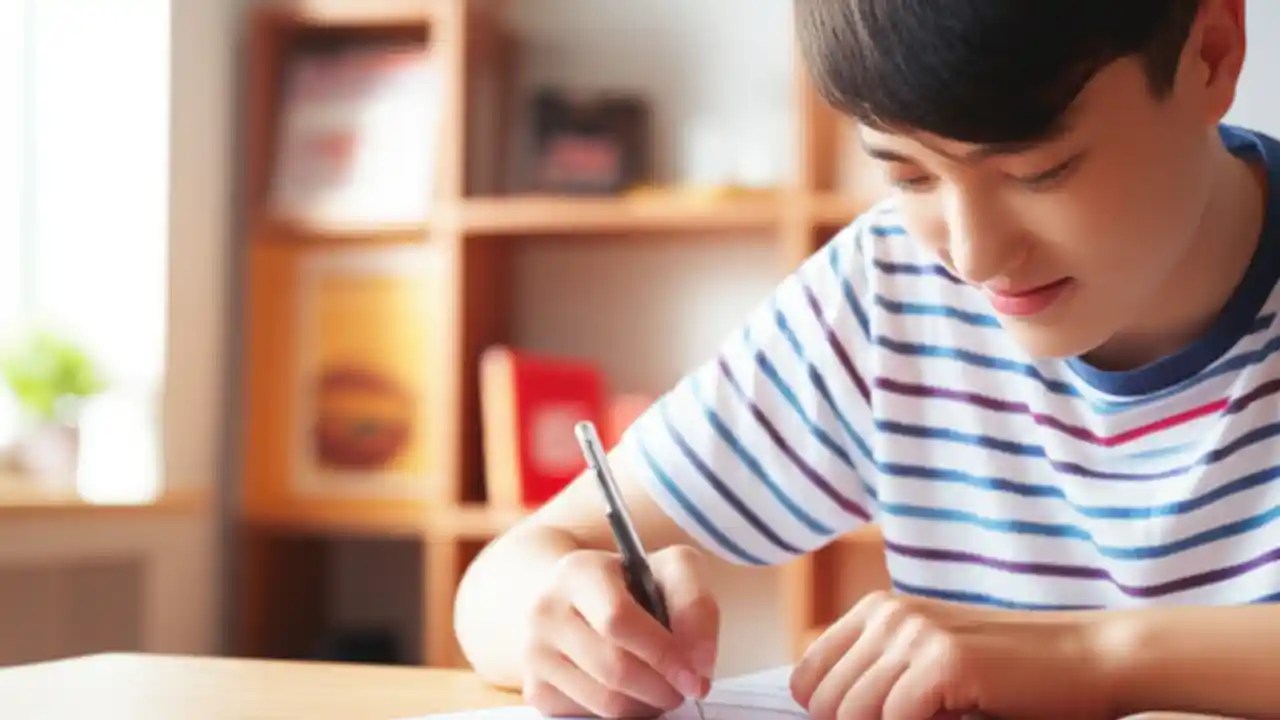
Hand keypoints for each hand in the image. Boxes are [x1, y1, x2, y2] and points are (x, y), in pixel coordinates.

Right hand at [522, 544, 719, 717]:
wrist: (570, 597)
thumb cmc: (629, 585)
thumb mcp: (669, 571)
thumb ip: (696, 605)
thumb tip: (698, 666)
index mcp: (579, 572)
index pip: (619, 620)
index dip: (663, 653)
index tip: (694, 676)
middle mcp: (546, 610)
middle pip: (614, 668)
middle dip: (662, 687)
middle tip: (683, 686)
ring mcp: (533, 652)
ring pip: (605, 701)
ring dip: (647, 704)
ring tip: (660, 686)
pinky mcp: (535, 688)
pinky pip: (590, 716)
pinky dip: (622, 712)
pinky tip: (630, 690)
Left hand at [789, 590, 1111, 719]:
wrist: (1089, 657)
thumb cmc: (1010, 674)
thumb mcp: (929, 662)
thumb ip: (879, 677)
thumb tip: (825, 715)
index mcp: (876, 611)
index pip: (807, 678)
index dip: (828, 715)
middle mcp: (888, 614)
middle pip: (824, 700)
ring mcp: (915, 634)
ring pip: (852, 713)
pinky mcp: (944, 661)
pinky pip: (892, 719)